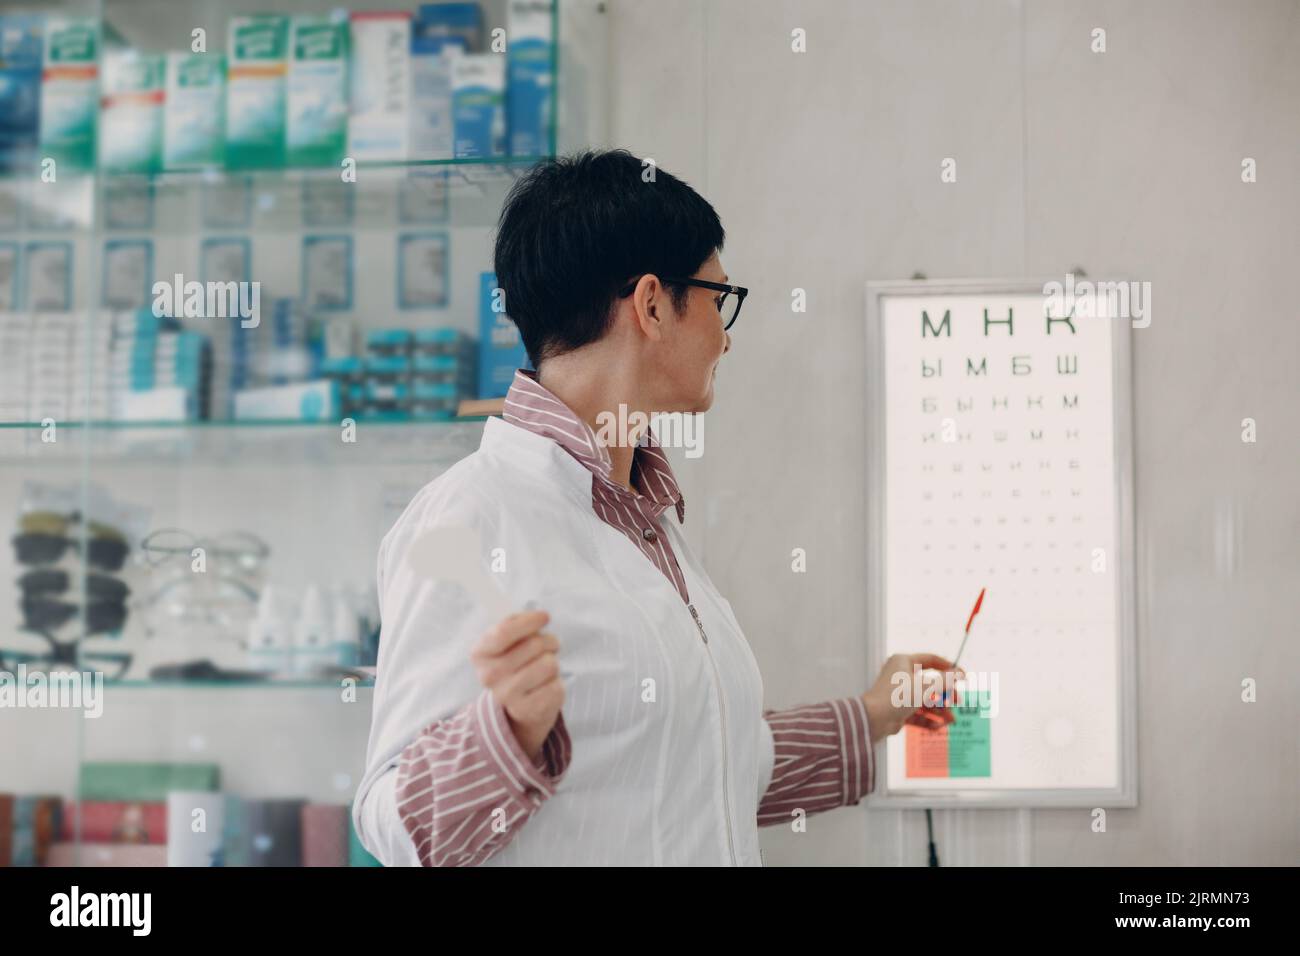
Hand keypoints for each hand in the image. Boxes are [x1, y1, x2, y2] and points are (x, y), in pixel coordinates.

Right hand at [469, 610, 563, 761]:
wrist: (519, 700)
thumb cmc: (517, 659)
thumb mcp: (509, 638)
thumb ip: (517, 622)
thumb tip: (539, 616)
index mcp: (480, 653)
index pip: (504, 632)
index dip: (529, 621)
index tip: (545, 616)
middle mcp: (488, 675)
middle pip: (534, 645)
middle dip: (548, 640)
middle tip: (549, 644)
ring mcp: (507, 695)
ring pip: (549, 664)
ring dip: (553, 661)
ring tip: (545, 665)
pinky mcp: (528, 709)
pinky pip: (556, 685)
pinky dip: (556, 682)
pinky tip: (545, 685)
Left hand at [860, 653, 964, 743]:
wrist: (875, 719)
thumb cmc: (898, 696)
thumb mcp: (926, 686)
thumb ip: (945, 680)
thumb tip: (960, 673)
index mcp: (904, 661)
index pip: (930, 660)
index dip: (948, 668)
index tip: (963, 677)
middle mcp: (900, 675)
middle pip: (929, 683)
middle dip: (945, 694)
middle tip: (957, 701)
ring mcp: (899, 694)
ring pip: (924, 700)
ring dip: (939, 710)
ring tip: (950, 720)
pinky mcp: (897, 710)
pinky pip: (917, 714)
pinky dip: (927, 719)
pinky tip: (938, 727)